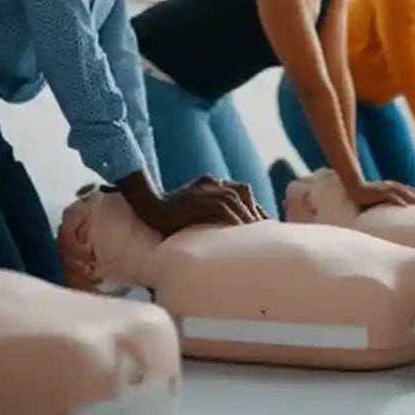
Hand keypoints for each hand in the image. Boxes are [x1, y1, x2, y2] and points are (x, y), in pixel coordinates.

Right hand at [133, 176, 267, 237]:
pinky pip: (220, 208)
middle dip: (255, 210)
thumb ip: (215, 212)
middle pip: (242, 192)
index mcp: (211, 182)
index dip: (255, 206)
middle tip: (266, 229)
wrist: (147, 208)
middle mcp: (209, 183)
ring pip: (233, 200)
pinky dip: (232, 219)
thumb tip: (236, 228)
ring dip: (246, 216)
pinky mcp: (195, 201)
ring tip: (256, 233)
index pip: (241, 190)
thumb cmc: (172, 215)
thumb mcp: (198, 209)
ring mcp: (201, 190)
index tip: (266, 223)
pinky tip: (239, 231)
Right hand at [348, 179, 414, 207]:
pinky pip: (392, 197)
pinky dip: (399, 201)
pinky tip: (405, 206)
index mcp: (394, 187)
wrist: (354, 188)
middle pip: (411, 191)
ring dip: (413, 198)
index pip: (411, 191)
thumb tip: (397, 216)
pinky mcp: (380, 192)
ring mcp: (387, 188)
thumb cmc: (368, 196)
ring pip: (404, 193)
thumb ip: (389, 204)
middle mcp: (393, 186)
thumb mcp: (381, 199)